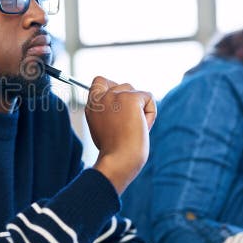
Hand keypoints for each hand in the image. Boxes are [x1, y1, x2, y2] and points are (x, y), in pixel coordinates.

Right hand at [85, 76, 156, 193]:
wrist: (118, 161)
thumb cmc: (114, 150)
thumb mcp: (103, 126)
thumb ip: (107, 110)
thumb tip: (125, 100)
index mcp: (92, 105)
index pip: (100, 81)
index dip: (113, 89)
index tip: (119, 107)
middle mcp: (101, 97)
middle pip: (124, 86)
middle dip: (131, 104)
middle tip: (126, 126)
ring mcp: (115, 96)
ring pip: (137, 92)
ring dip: (141, 109)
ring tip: (133, 128)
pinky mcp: (131, 99)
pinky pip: (148, 98)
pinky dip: (150, 113)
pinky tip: (142, 127)